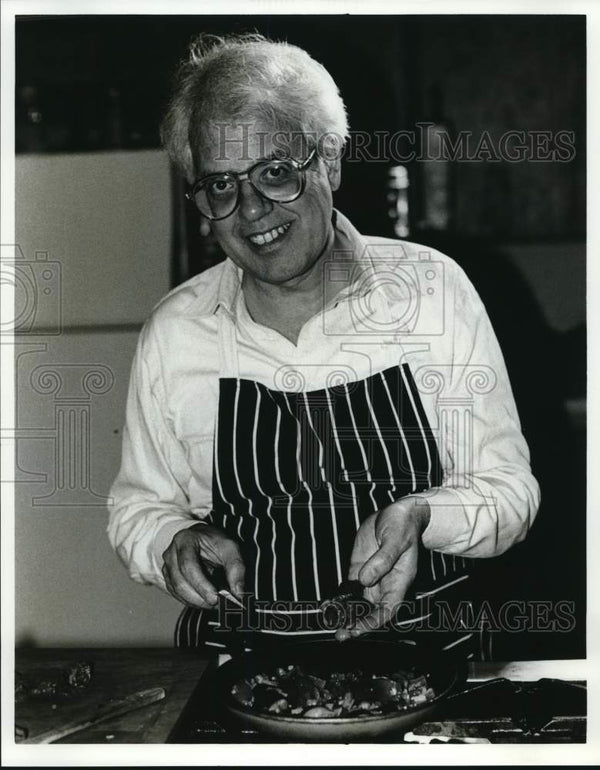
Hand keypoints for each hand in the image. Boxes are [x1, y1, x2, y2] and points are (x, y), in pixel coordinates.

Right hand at [162, 523, 244, 608]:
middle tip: (219, 604)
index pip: (188, 565)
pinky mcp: (169, 579)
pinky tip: (205, 601)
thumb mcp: (230, 547)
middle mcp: (171, 554)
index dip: (201, 584)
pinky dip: (192, 602)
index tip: (215, 598)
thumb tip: (238, 592)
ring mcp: (167, 567)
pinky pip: (177, 595)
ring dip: (197, 602)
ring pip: (177, 592)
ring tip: (215, 603)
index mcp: (185, 540)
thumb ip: (236, 567)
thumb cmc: (214, 541)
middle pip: (180, 582)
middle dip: (200, 598)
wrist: (201, 538)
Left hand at [335, 498, 429, 640]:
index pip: (388, 608)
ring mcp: (371, 576)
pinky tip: (328, 605)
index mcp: (399, 580)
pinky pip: (348, 587)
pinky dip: (339, 597)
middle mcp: (384, 582)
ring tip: (331, 623)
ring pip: (358, 601)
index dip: (374, 621)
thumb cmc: (403, 526)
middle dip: (357, 623)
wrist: (397, 513)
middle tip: (341, 633)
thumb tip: (365, 579)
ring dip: (346, 613)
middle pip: (371, 610)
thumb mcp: (396, 540)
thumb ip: (382, 560)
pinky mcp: (358, 568)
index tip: (359, 628)